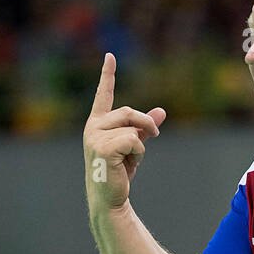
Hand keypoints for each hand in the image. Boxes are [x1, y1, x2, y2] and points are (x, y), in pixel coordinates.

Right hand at [83, 53, 165, 211]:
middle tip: (155, 138)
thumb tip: (161, 111)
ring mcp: (95, 137)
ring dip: (140, 146)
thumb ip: (144, 128)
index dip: (107, 75)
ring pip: (133, 129)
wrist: (110, 197)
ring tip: (129, 161)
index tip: (110, 55)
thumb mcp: (133, 146)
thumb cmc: (119, 172)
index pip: (103, 94)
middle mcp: (93, 127)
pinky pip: (133, 140)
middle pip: (128, 112)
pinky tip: (129, 164)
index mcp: (97, 123)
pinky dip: (139, 153)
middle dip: (145, 124)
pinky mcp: (103, 148)